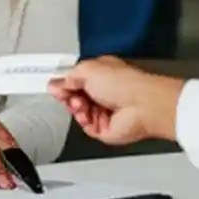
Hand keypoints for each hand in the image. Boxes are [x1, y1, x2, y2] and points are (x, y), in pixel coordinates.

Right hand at [47, 57, 184, 145]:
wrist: (143, 105)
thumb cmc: (126, 83)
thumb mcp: (87, 69)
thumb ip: (67, 77)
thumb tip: (55, 84)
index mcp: (102, 73)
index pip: (76, 79)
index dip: (64, 82)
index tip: (56, 85)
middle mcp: (104, 92)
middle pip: (74, 97)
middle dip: (68, 95)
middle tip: (69, 94)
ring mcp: (105, 111)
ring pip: (78, 112)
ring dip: (75, 107)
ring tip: (80, 103)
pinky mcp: (105, 129)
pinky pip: (85, 127)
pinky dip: (83, 120)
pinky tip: (87, 114)